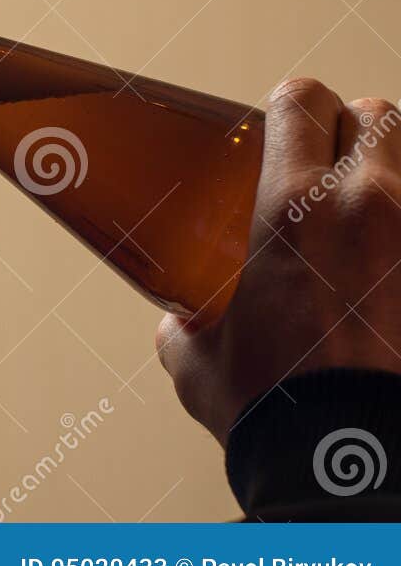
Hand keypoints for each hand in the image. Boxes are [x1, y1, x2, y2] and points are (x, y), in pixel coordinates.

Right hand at [157, 77, 400, 445]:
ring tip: (368, 224)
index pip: (302, 99)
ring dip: (391, 183)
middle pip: (378, 115)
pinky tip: (387, 273)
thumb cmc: (272, 410)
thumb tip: (184, 321)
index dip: (290, 106)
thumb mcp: (196, 354)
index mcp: (293, 207)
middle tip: (331, 168)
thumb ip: (190, 317)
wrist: (346, 466)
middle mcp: (369, 207)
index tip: (283, 127)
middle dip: (353, 133)